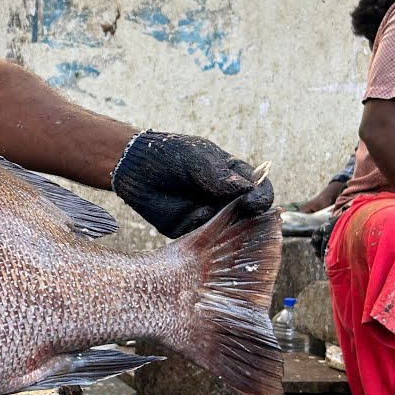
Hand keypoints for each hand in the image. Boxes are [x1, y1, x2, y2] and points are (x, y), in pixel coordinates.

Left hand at [111, 131, 274, 237]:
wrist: (133, 168)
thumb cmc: (169, 155)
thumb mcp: (197, 158)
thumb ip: (219, 175)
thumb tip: (244, 190)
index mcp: (235, 178)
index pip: (260, 190)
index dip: (261, 197)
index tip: (253, 202)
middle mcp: (227, 200)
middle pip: (251, 216)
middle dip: (250, 220)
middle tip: (240, 219)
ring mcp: (210, 216)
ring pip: (230, 231)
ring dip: (228, 232)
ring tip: (218, 226)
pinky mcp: (191, 230)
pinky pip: (205, 239)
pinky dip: (205, 238)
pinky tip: (199, 232)